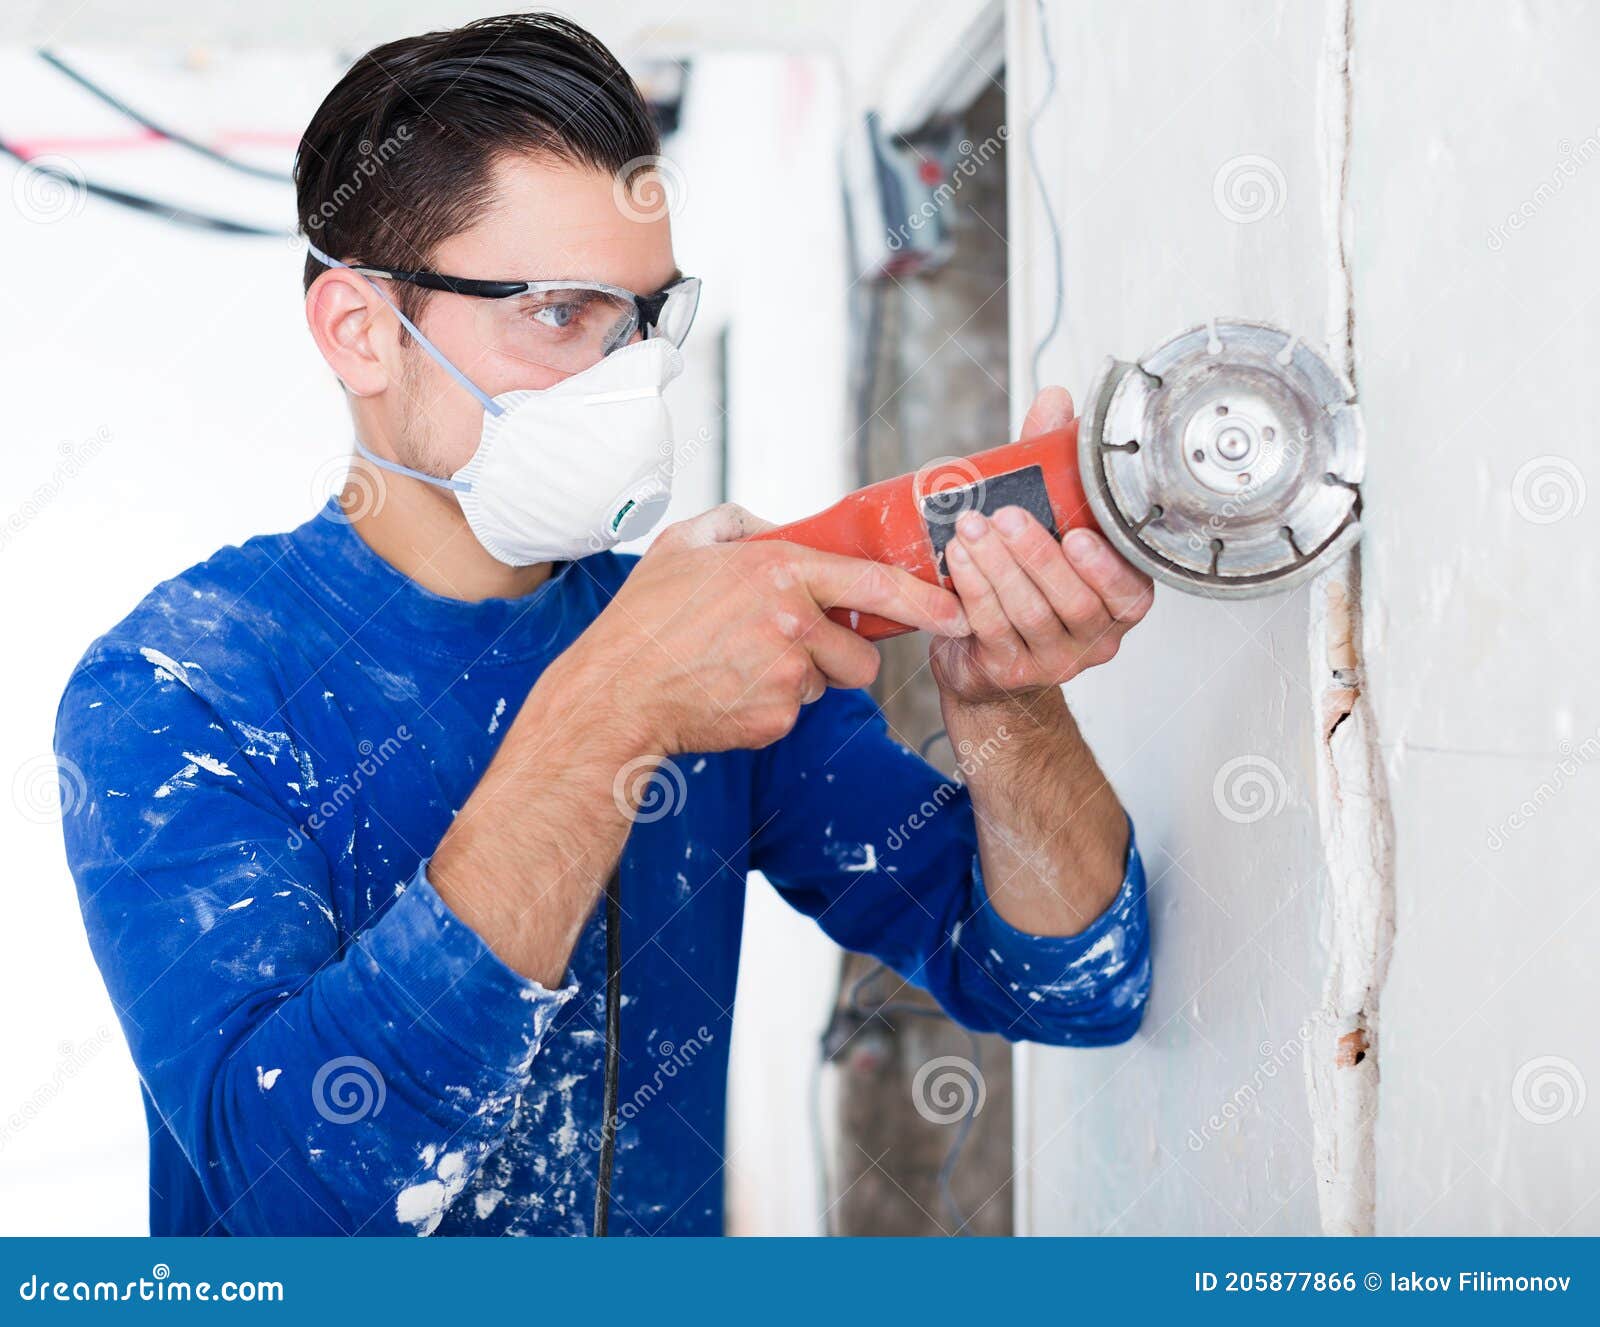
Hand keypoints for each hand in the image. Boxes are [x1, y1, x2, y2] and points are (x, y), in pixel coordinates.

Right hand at [573, 504, 968, 756]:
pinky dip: (771, 705)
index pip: (873, 583)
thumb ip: (741, 524)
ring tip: (747, 666)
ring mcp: (786, 676)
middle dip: (844, 655)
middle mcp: (792, 623)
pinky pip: (796, 712)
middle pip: (862, 654)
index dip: (924, 600)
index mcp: (778, 572)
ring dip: (806, 679)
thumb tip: (779, 527)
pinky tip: (729, 691)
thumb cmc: (644, 618)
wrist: (614, 695)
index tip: (956, 610)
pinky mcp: (776, 720)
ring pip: (828, 684)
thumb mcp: (684, 544)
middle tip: (799, 647)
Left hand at [930, 387, 1154, 705]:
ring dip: (996, 568)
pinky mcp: (1009, 671)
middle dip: (1035, 555)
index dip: (1104, 566)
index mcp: (1120, 600)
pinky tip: (957, 560)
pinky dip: (973, 591)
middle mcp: (1094, 636)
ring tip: (970, 528)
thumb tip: (1056, 402)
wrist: (988, 653)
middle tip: (1006, 516)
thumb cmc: (1028, 579)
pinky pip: (991, 629)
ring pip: (1028, 614)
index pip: (1129, 590)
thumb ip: (1054, 465)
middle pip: (1073, 601)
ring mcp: (1053, 660)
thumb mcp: (1048, 519)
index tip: (1077, 535)